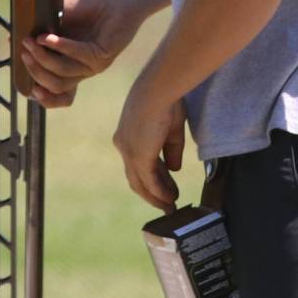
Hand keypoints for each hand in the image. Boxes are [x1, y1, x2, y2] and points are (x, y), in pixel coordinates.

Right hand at [21, 0, 142, 109]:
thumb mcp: (58, 19)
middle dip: (35, 69)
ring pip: (63, 73)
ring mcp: (94, 65)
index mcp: (72, 64)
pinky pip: (78, 56)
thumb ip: (38, 30)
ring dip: (43, 59)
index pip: (56, 93)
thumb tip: (12, 40)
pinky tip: (46, 36)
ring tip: (31, 40)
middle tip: (22, 49)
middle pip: (55, 85)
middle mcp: (83, 69)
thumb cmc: (89, 4)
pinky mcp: (103, 55)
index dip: (41, 95)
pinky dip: (59, 47)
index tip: (26, 85)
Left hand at [113, 80, 185, 211]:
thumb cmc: (166, 101)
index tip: (166, 185)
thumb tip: (174, 169)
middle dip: (152, 191)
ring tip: (170, 206)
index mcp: (127, 135)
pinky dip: (159, 192)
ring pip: (140, 182)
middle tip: (167, 203)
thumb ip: (171, 150)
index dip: (154, 175)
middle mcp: (123, 145)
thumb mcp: (170, 130)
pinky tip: (170, 199)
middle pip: (136, 176)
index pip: (139, 161)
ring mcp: (128, 152)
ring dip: (156, 196)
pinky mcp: (138, 157)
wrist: (159, 90)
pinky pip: (149, 181)